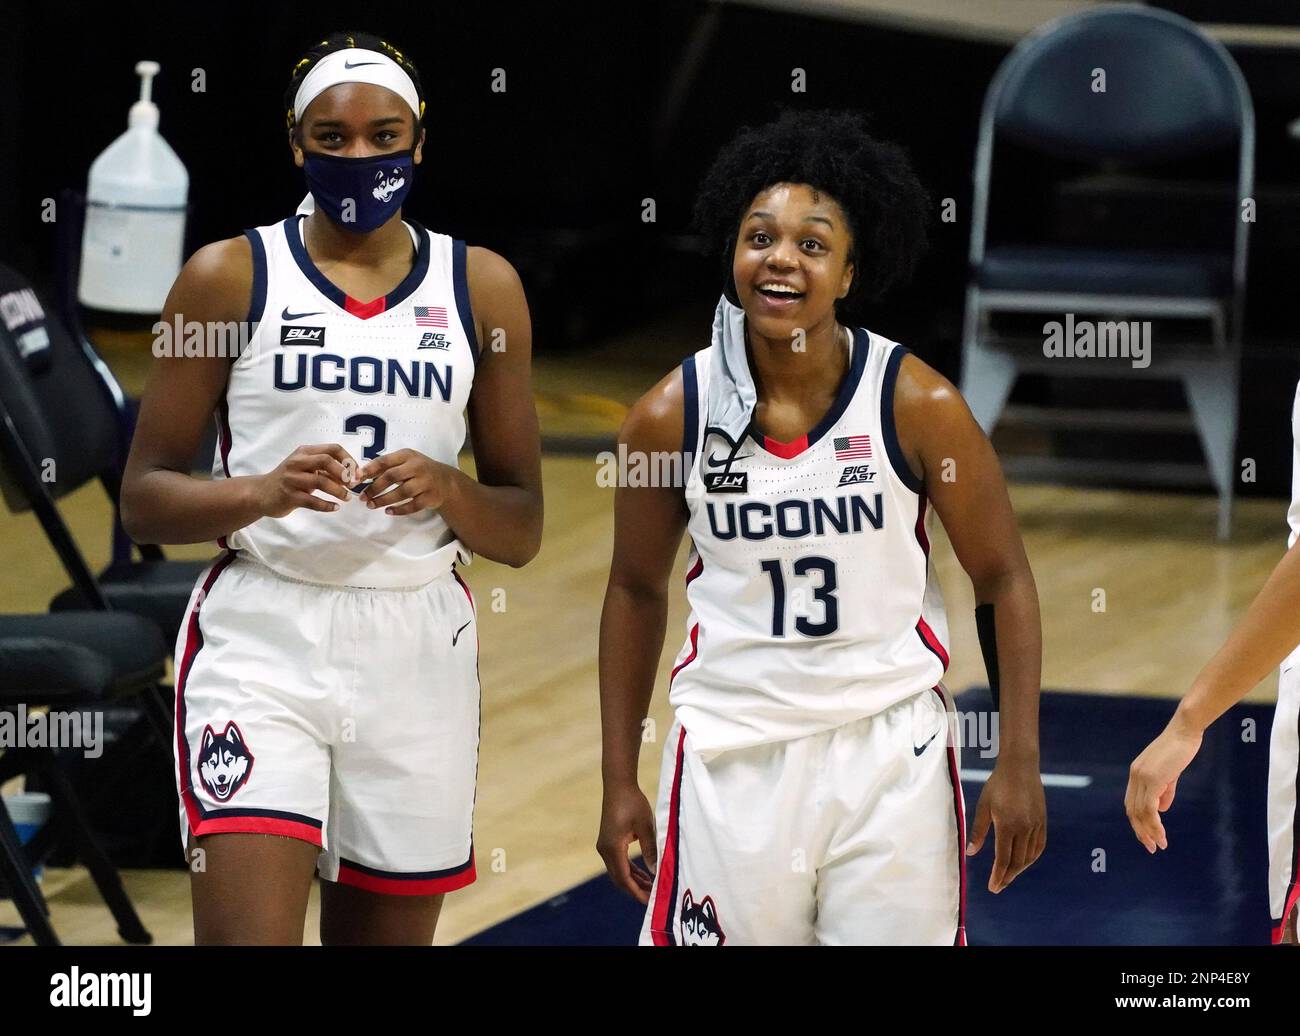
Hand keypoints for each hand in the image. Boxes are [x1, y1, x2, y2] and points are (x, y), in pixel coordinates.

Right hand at [253, 443, 356, 517]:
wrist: (261, 493)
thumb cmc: (289, 479)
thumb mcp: (305, 468)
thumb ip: (325, 469)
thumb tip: (351, 476)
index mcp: (304, 452)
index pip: (333, 449)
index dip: (349, 460)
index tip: (357, 473)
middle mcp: (297, 462)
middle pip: (326, 460)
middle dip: (344, 473)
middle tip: (353, 485)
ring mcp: (292, 479)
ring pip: (321, 482)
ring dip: (338, 491)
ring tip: (347, 498)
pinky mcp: (289, 496)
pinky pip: (313, 501)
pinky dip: (327, 505)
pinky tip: (335, 508)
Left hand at [357, 449, 454, 515]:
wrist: (445, 481)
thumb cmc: (418, 470)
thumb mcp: (404, 461)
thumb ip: (385, 466)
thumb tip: (359, 475)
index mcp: (407, 455)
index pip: (385, 461)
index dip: (369, 470)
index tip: (356, 479)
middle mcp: (417, 467)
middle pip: (392, 477)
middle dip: (375, 488)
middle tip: (363, 497)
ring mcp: (425, 482)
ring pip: (402, 492)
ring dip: (384, 500)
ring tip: (371, 505)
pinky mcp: (430, 497)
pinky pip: (413, 505)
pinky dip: (399, 510)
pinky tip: (388, 511)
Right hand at [597, 782, 657, 904]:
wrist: (618, 785)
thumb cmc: (633, 803)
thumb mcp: (646, 827)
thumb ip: (650, 850)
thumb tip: (656, 872)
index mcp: (613, 848)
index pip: (624, 877)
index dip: (636, 891)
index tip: (650, 900)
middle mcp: (605, 850)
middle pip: (619, 878)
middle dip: (635, 889)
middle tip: (653, 897)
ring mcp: (605, 846)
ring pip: (619, 870)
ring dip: (634, 879)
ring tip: (652, 887)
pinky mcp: (609, 841)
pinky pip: (619, 861)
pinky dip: (630, 869)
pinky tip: (643, 874)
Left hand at [966, 754, 1045, 892]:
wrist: (1020, 767)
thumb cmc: (997, 785)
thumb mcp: (983, 806)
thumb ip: (978, 831)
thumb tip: (970, 853)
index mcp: (1007, 825)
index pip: (1003, 858)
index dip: (998, 875)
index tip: (993, 887)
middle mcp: (1024, 828)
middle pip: (1017, 861)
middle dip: (1007, 877)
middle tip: (999, 887)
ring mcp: (1036, 825)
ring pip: (1029, 856)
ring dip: (1019, 869)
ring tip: (1008, 876)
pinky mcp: (1042, 822)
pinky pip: (1039, 846)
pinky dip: (1031, 858)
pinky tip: (1023, 862)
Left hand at [1124, 711, 1202, 852]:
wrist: (1185, 732)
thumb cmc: (1181, 749)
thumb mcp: (1170, 773)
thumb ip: (1164, 791)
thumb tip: (1161, 809)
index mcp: (1136, 773)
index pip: (1132, 802)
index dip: (1138, 821)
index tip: (1147, 836)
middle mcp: (1135, 776)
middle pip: (1132, 810)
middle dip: (1140, 830)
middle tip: (1150, 847)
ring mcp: (1142, 777)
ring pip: (1140, 812)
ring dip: (1149, 831)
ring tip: (1159, 844)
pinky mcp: (1153, 779)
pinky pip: (1150, 808)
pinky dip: (1154, 824)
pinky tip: (1161, 834)